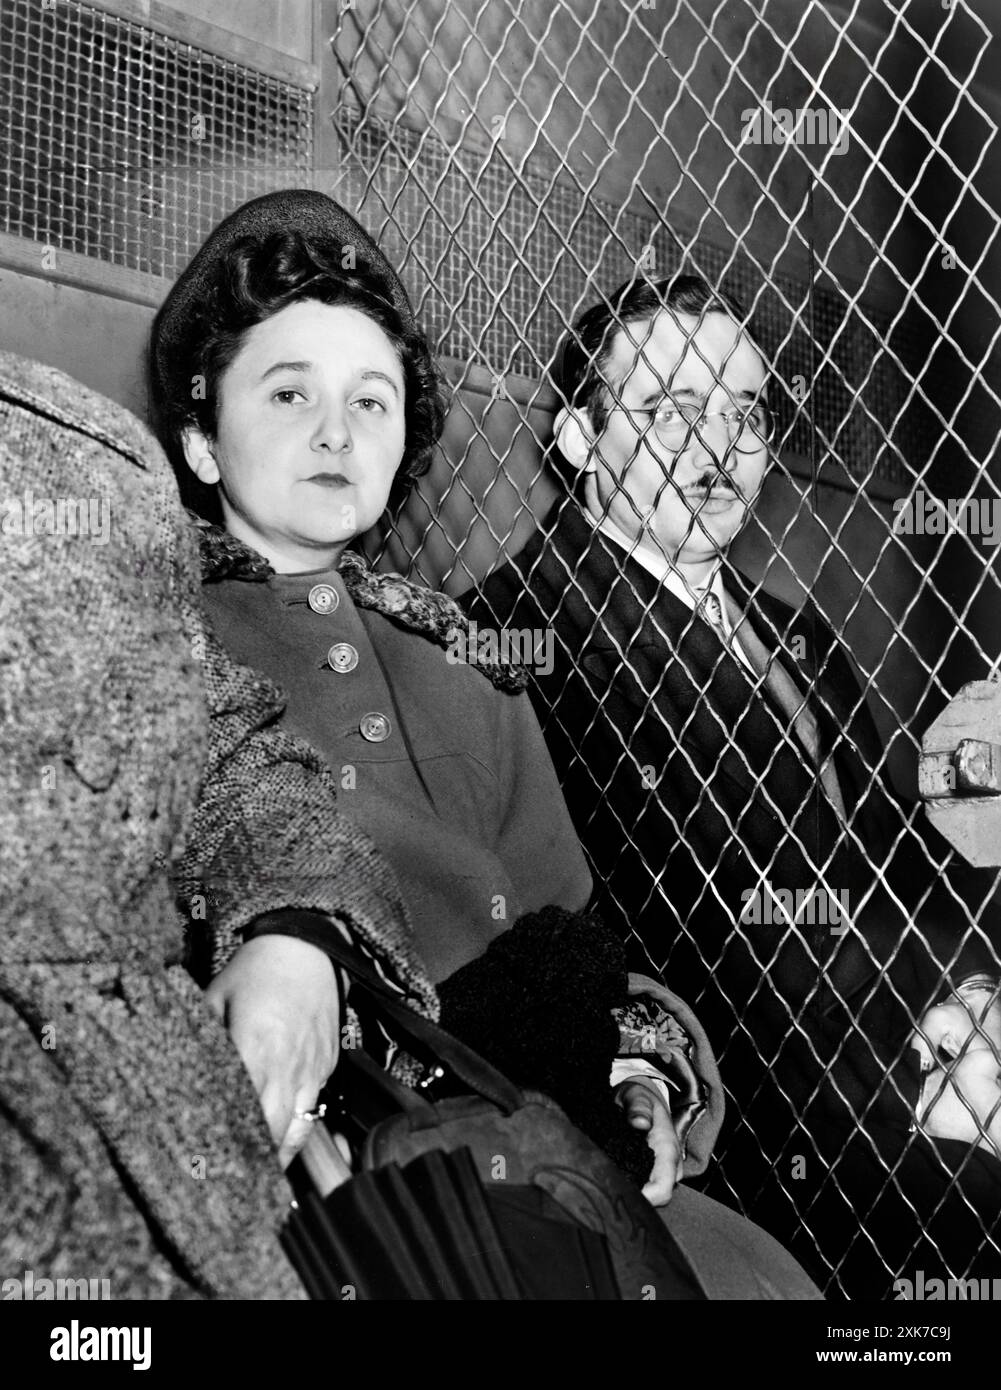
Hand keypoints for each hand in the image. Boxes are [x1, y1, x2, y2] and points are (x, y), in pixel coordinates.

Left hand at [205, 935, 340, 1167]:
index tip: (207, 1165)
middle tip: (230, 1185)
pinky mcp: (326, 1065)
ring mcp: (311, 1068)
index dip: (225, 1140)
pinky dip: (297, 1127)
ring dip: (279, 1154)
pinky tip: (280, 1138)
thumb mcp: (216, 997)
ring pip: (298, 1128)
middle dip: (254, 1161)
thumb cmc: (258, 969)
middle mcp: (287, 1065)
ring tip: (259, 1176)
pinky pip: (312, 1107)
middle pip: (272, 1131)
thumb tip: (177, 1072)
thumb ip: (202, 1037)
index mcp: (255, 1047)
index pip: (239, 1109)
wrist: (307, 947)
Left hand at [616, 1077, 683, 1206]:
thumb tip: (640, 1123)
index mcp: (667, 1149)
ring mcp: (660, 1171)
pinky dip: (629, 1189)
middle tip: (603, 1193)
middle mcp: (668, 1166)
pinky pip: (644, 1188)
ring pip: (650, 1196)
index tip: (618, 1195)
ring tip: (604, 1188)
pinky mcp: (651, 1172)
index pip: (662, 1188)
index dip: (644, 1199)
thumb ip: (638, 1107)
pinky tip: (610, 1184)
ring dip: (629, 1195)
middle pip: (656, 1199)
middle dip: (632, 1200)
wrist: (643, 1097)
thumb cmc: (639, 1097)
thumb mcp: (637, 1095)